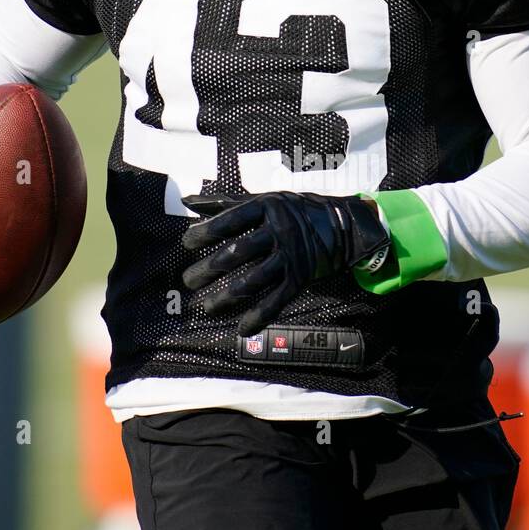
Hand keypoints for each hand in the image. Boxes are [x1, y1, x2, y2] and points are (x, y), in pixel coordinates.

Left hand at [181, 191, 389, 335]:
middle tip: (188, 280)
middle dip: (210, 268)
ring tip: (207, 307)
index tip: (187, 243)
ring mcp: (291, 256)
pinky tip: (242, 329)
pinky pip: (278, 300)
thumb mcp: (263, 200)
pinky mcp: (300, 278)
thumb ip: (225, 203)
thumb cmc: (294, 210)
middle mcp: (280, 231)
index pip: (231, 220)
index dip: (207, 232)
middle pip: (239, 252)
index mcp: (267, 208)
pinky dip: (260, 316)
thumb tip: (188, 202)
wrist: (341, 225)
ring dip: (228, 296)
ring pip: (255, 280)